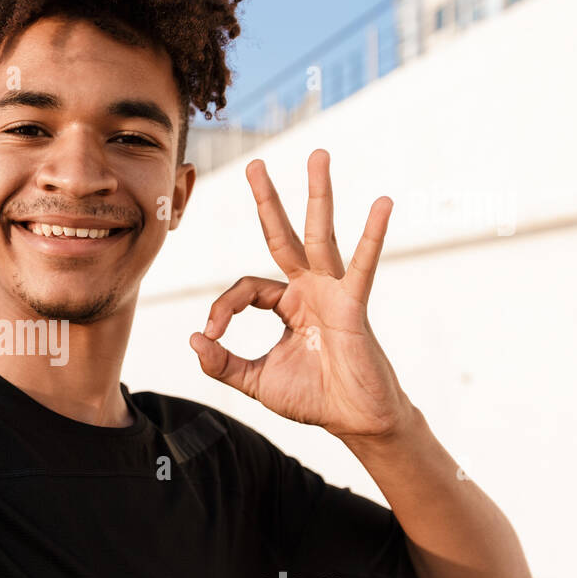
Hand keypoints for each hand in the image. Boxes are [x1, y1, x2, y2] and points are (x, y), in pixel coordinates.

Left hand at [189, 149, 412, 441]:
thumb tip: (194, 339)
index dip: (222, 307)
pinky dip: (373, 236)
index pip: (245, 288)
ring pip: (320, 236)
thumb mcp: (255, 382)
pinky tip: (383, 204)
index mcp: (285, 304)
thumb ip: (222, 363)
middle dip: (268, 201)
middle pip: (283, 236)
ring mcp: (332, 293)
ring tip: (317, 155)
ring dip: (317, 195)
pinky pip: (364, 266)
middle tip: (255, 164)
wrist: (353, 422)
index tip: (212, 334)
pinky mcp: (353, 306)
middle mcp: (308, 290)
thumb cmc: (312, 398)